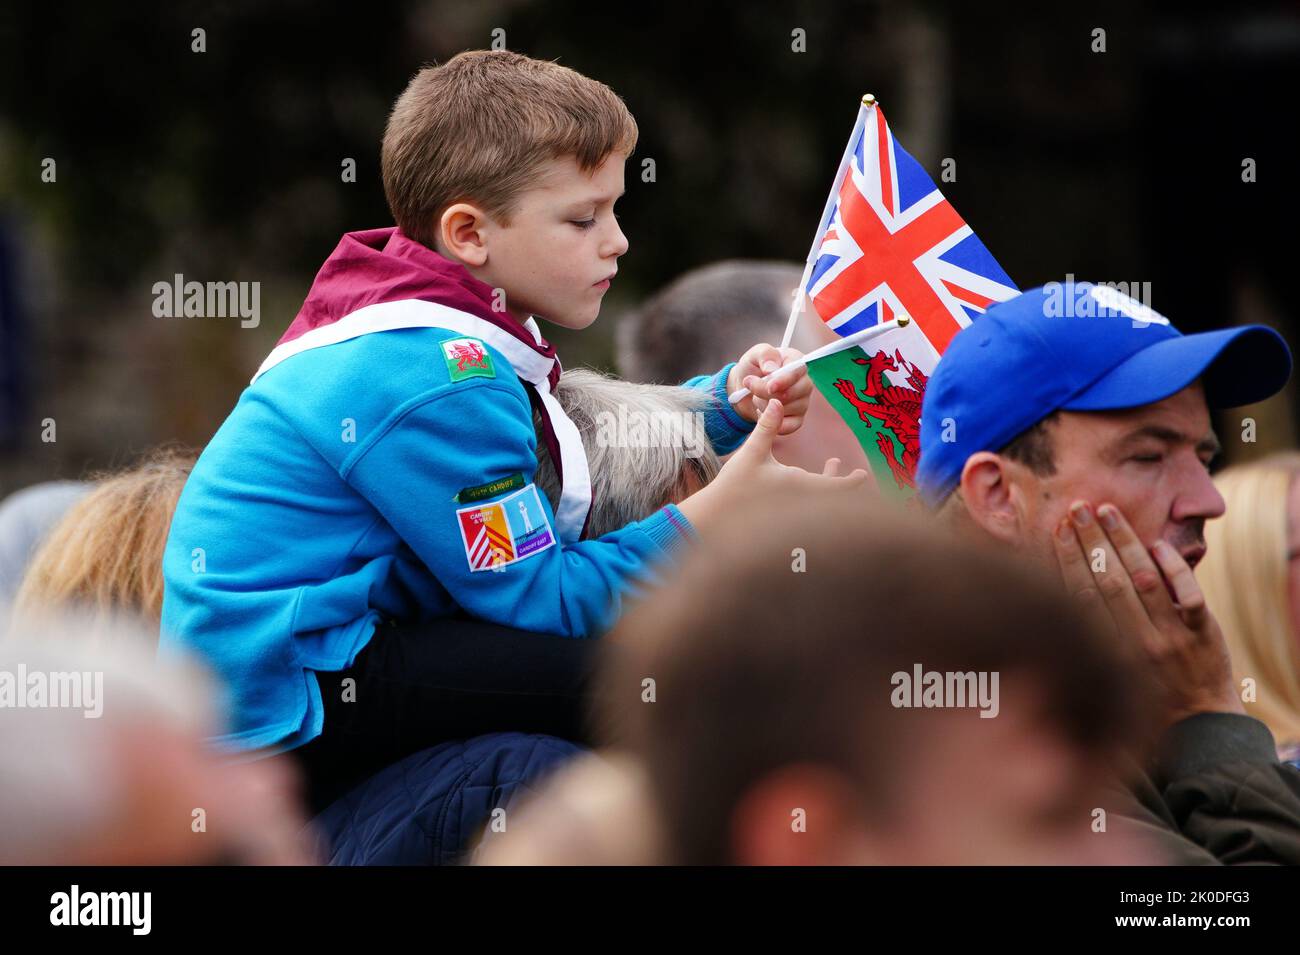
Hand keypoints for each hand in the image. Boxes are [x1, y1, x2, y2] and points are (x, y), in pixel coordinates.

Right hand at [675, 398, 867, 535]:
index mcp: (802, 486)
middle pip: (835, 498)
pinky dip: (815, 498)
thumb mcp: (752, 452)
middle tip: (857, 475)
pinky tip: (805, 483)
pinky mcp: (785, 521)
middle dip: (845, 484)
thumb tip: (776, 401)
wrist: (717, 518)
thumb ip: (767, 427)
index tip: (862, 474)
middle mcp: (803, 504)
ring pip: (822, 505)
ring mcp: (795, 515)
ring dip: (830, 486)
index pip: (839, 488)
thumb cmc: (735, 485)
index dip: (853, 482)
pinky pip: (808, 512)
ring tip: (832, 463)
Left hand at [726, 343, 812, 434]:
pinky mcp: (797, 419)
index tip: (769, 386)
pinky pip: (788, 426)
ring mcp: (802, 402)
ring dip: (764, 405)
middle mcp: (804, 382)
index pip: (798, 372)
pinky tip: (762, 412)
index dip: (784, 380)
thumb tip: (771, 369)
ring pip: (786, 410)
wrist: (745, 388)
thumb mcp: (754, 355)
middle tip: (750, 387)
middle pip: (792, 393)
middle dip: (766, 394)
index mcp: (797, 362)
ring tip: (757, 396)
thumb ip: (765, 355)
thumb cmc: (753, 367)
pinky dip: (771, 422)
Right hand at [1052, 500, 1243, 729]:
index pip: (1081, 595)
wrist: (1197, 724)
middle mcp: (1136, 643)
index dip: (1068, 559)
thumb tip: (1056, 591)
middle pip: (1108, 581)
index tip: (1059, 529)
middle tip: (1078, 507)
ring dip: (1124, 542)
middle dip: (1091, 541)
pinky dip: (1174, 568)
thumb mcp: (1105, 671)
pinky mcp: (1202, 633)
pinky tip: (1157, 544)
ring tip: (1108, 512)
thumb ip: (1088, 632)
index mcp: (1107, 650)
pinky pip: (1189, 595)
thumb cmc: (1142, 698)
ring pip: (1145, 581)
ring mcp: (1171, 637)